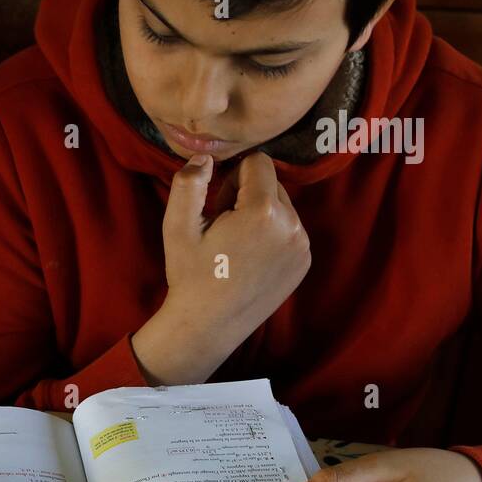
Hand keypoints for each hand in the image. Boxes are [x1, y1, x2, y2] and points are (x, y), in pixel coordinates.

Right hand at [130, 152, 310, 385]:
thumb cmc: (190, 274)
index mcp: (262, 211)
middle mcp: (291, 225)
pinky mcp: (304, 262)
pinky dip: (272, 235)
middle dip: (247, 195)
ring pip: (282, 206)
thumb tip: (205, 157)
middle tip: (223, 227)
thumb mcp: (177, 227)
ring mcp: (302, 246)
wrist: (209, 324)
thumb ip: (188, 183)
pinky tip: (250, 259)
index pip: (258, 162)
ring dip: (260, 215)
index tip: (217, 204)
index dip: (232, 177)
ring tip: (236, 245)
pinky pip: (290, 230)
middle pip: (272, 183)